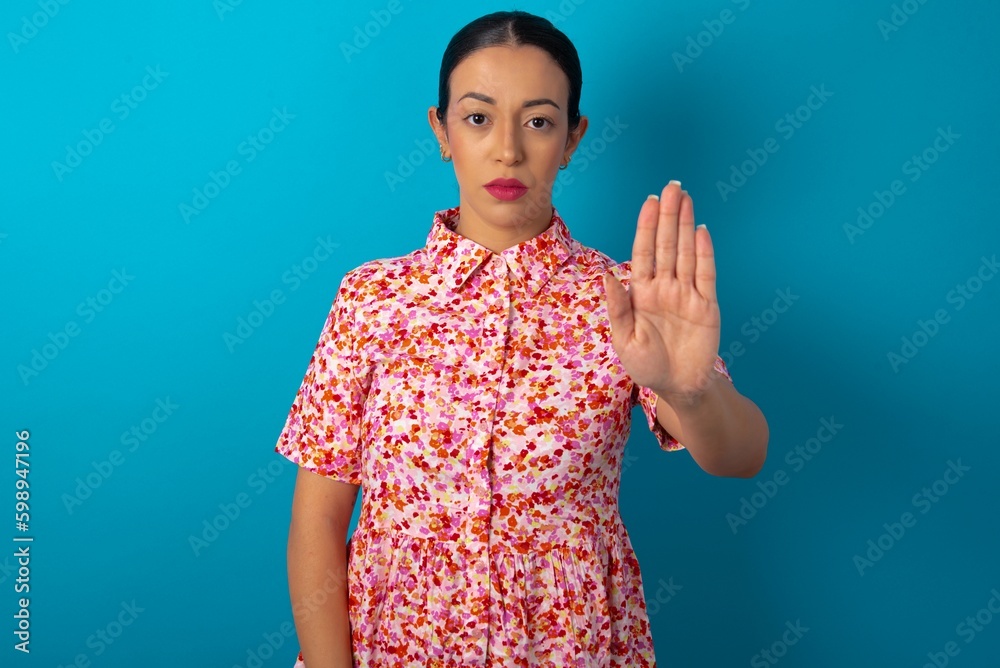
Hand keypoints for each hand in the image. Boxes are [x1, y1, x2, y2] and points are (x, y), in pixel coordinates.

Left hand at [602, 181, 720, 401]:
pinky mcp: (706, 305)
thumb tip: (606, 276)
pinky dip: (704, 253)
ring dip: (685, 225)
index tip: (650, 202)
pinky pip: (705, 275)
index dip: (647, 227)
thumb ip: (617, 307)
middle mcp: (664, 287)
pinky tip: (701, 231)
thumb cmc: (646, 365)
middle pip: (666, 245)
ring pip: (686, 253)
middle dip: (668, 216)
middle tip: (672, 187)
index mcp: (641, 292)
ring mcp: (686, 294)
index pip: (644, 252)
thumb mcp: (624, 339)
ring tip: (686, 199)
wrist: (678, 387)